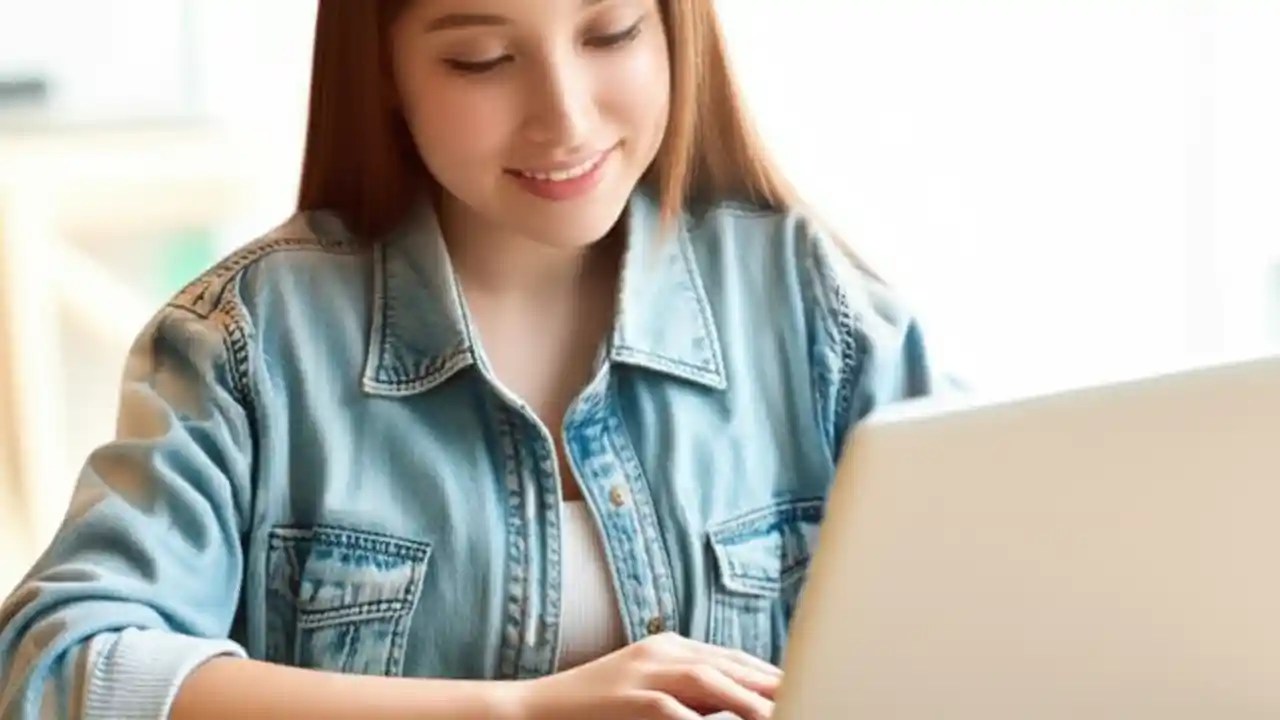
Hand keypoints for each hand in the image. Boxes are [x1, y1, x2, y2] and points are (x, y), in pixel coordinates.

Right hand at [513, 632, 780, 719]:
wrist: (535, 709)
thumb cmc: (596, 709)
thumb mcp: (648, 690)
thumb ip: (690, 692)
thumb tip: (737, 703)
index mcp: (670, 647)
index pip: (733, 659)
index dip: (769, 675)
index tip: (802, 688)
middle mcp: (662, 651)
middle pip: (729, 665)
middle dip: (770, 683)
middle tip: (808, 695)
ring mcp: (644, 672)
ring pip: (710, 680)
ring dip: (748, 699)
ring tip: (779, 714)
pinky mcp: (628, 698)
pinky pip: (672, 708)